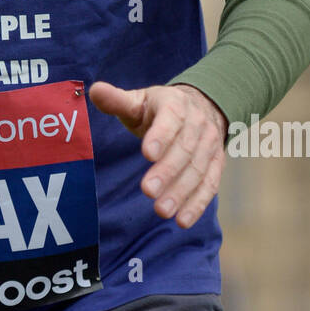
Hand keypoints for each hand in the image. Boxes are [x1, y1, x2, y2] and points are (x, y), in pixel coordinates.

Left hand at [88, 81, 227, 228]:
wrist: (199, 107)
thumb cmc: (157, 109)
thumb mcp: (138, 101)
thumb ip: (117, 100)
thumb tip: (94, 90)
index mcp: (176, 104)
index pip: (170, 119)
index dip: (160, 136)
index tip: (147, 154)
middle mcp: (197, 124)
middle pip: (184, 149)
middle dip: (167, 171)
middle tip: (148, 191)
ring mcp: (210, 145)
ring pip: (198, 169)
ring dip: (181, 192)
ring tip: (162, 210)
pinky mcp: (215, 164)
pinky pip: (209, 185)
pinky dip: (198, 203)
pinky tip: (182, 220)